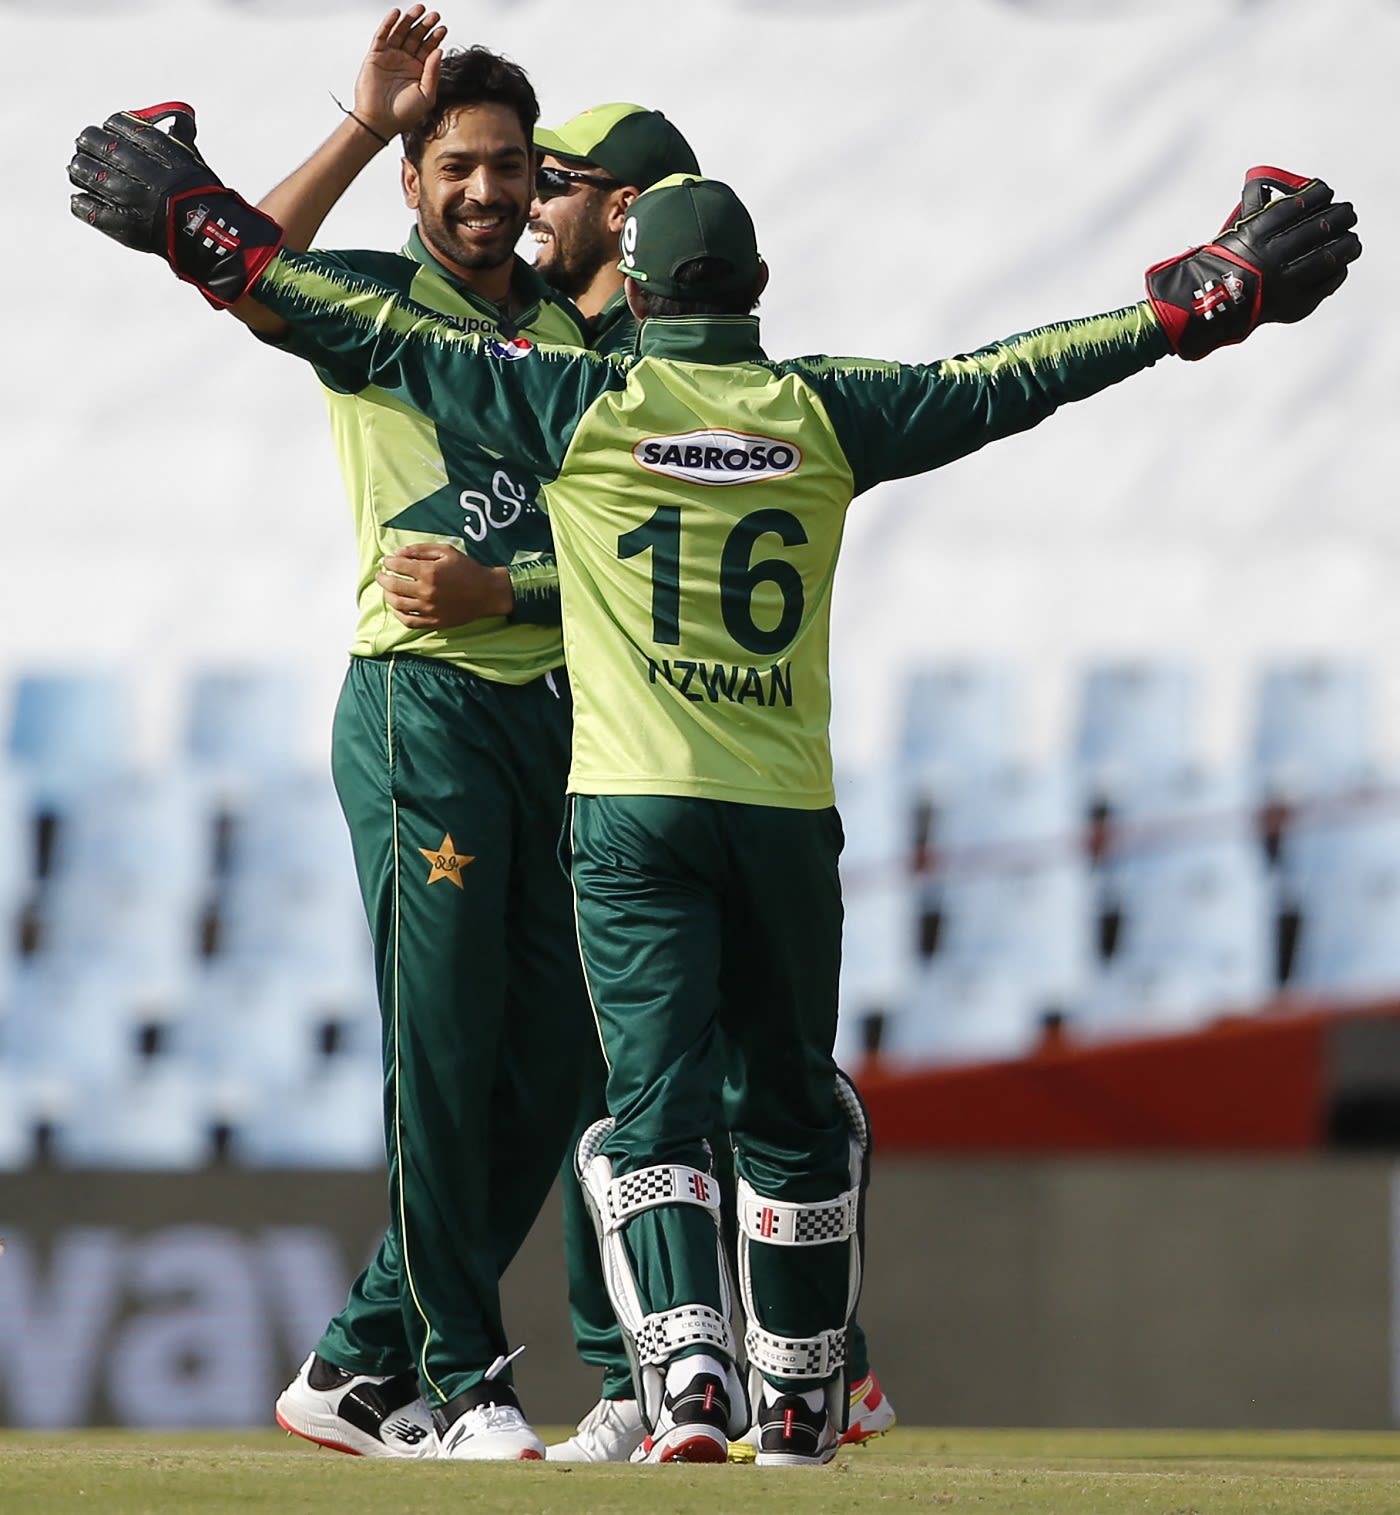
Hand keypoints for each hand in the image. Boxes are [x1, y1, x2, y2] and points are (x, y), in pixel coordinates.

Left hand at [68, 104, 282, 307]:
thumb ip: (181, 137)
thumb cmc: (202, 198)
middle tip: (87, 145)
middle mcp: (148, 176)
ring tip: (80, 169)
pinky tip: (82, 197)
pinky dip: (81, 202)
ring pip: (88, 173)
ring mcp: (135, 202)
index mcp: (165, 155)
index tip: (109, 129)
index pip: (121, 124)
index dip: (111, 125)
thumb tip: (182, 115)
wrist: (212, 241)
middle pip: (99, 145)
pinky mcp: (126, 227)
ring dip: (80, 168)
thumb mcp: (194, 162)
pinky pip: (89, 209)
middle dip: (89, 142)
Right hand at [353, 6, 446, 140]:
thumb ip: (433, 73)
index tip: (443, 28)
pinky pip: (382, 35)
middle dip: (425, 25)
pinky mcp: (375, 56)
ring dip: (409, 20)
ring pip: (400, 32)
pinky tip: (397, 14)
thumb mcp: (426, 96)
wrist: (380, 122)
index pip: (429, 49)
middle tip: (434, 15)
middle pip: (416, 37)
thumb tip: (439, 51)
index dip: (435, 38)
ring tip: (420, 9)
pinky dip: (388, 24)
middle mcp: (405, 61)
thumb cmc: (404, 114)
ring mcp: (390, 57)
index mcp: (419, 71)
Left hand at [377, 543, 514, 627]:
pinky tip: (397, 608)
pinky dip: (399, 614)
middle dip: (383, 579)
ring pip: (398, 604)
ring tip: (387, 590)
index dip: (389, 562)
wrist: (487, 592)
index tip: (387, 561)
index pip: (398, 566)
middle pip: (394, 586)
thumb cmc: (468, 569)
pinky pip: (409, 621)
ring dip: (387, 596)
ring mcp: (429, 609)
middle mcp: (426, 592)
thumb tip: (398, 553)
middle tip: (381, 575)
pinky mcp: (434, 621)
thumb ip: (421, 550)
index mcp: (429, 572)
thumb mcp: (446, 551)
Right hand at [1145, 166, 1359, 359]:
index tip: (1327, 191)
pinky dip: (1338, 270)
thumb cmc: (1221, 265)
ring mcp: (1283, 283)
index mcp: (1254, 235)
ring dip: (1346, 243)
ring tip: (1351, 239)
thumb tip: (1282, 185)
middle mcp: (1270, 258)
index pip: (1300, 204)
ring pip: (1329, 256)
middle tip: (1347, 212)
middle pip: (1320, 228)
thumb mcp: (1233, 231)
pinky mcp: (1293, 304)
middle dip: (1340, 216)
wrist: (1205, 307)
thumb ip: (1259, 210)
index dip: (1320, 194)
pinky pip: (1326, 282)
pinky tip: (1340, 263)